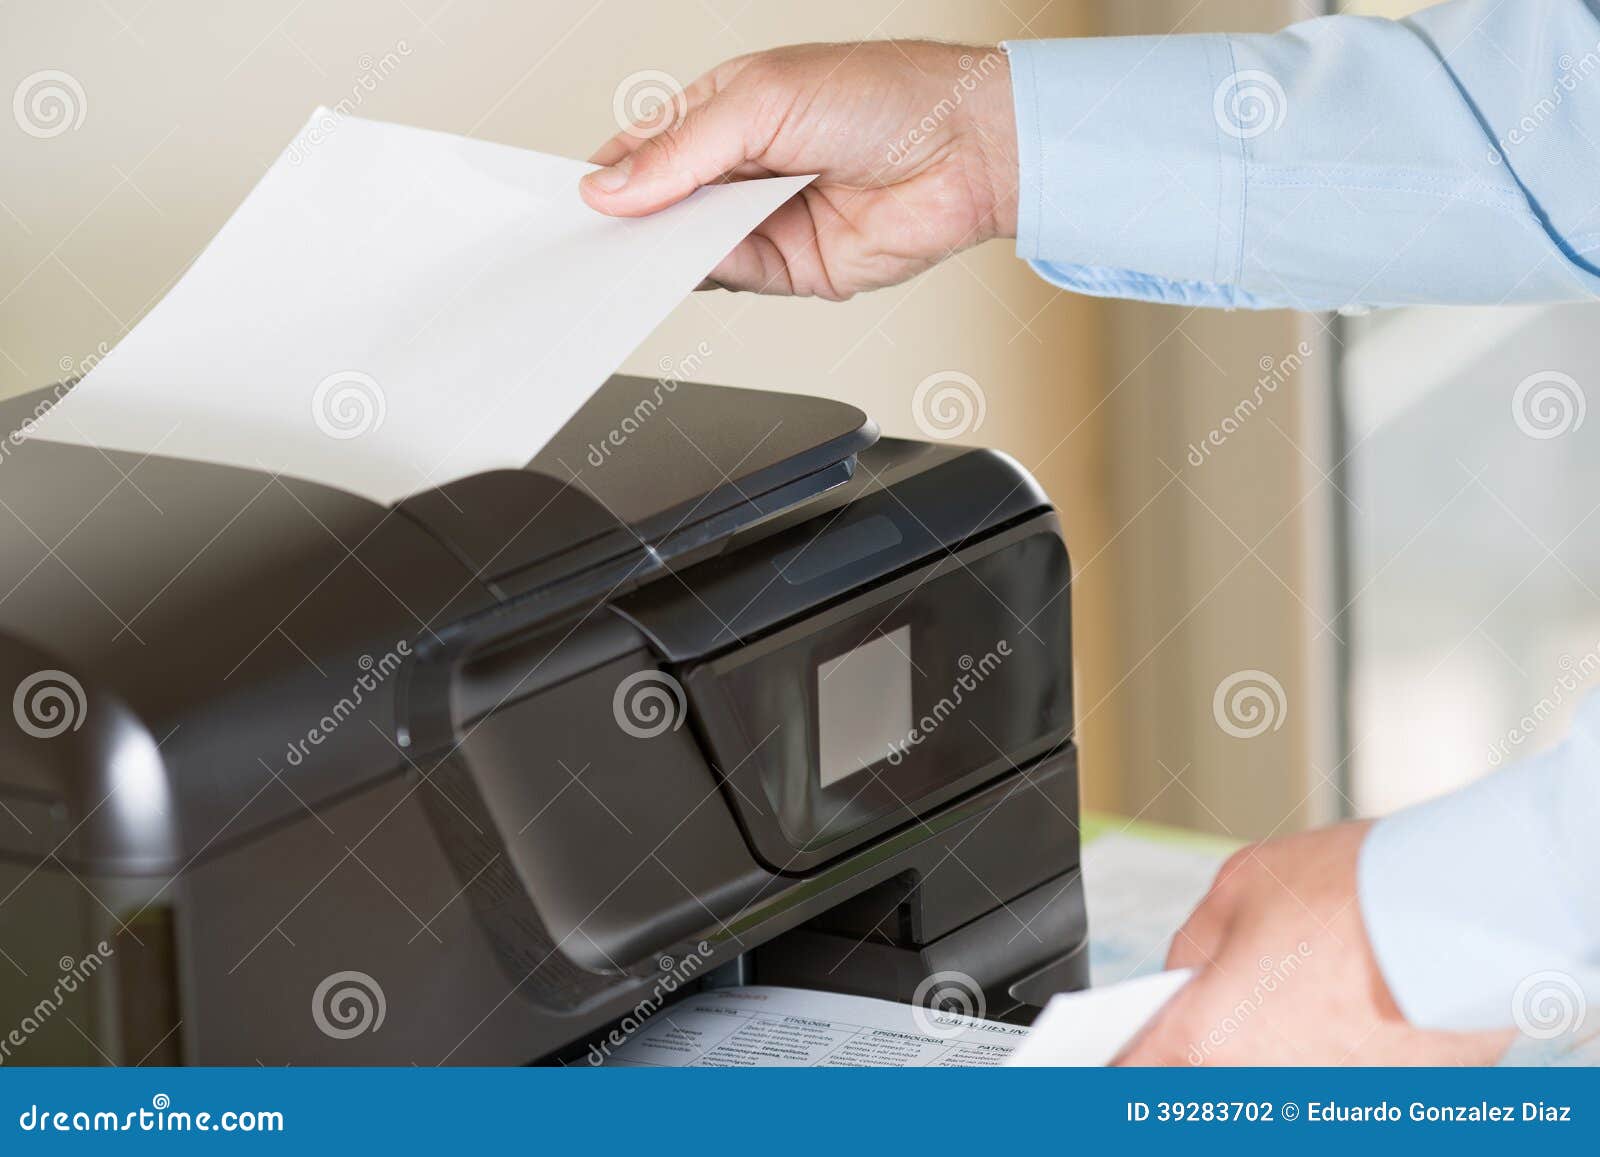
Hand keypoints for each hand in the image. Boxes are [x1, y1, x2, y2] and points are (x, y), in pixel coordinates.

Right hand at [579, 42, 1017, 299]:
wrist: (968, 150)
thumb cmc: (884, 95)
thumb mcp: (761, 102)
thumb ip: (682, 151)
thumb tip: (611, 187)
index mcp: (726, 111)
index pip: (646, 149)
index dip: (607, 175)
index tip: (568, 201)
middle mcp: (742, 169)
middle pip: (662, 205)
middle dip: (626, 222)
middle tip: (583, 241)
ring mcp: (766, 220)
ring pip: (691, 247)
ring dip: (660, 254)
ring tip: (621, 260)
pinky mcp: (792, 268)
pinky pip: (732, 278)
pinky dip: (702, 278)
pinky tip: (677, 273)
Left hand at [1116, 822, 1515, 1064]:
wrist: (1466, 910)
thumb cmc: (1354, 892)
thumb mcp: (1238, 887)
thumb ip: (1195, 944)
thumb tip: (1185, 973)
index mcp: (1208, 1034)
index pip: (1135, 1071)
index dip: (1117, 1060)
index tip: (1109, 1056)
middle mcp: (1263, 1080)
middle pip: (1210, 1072)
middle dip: (1216, 1032)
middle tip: (1244, 982)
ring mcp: (1324, 1095)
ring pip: (1278, 1070)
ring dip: (1284, 1033)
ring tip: (1315, 974)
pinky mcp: (1382, 1097)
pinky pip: (1340, 1069)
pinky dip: (1341, 1038)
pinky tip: (1359, 990)